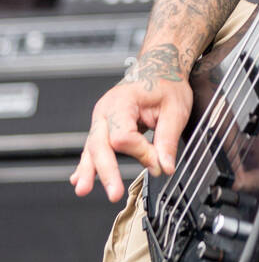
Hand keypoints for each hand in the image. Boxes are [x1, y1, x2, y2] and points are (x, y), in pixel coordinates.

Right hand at [70, 44, 192, 201]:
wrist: (159, 68)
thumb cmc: (165, 82)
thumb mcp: (176, 109)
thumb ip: (168, 139)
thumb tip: (164, 166)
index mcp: (122, 102)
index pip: (123, 136)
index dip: (141, 152)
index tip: (159, 159)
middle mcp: (106, 111)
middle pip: (100, 144)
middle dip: (106, 171)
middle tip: (114, 193)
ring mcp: (102, 119)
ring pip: (92, 148)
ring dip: (89, 171)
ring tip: (83, 189)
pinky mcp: (104, 128)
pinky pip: (92, 148)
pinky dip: (86, 165)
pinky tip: (79, 180)